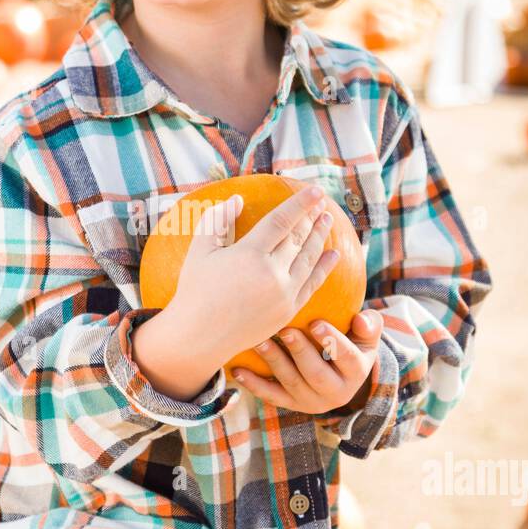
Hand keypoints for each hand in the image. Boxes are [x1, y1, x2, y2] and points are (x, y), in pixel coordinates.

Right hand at [162, 185, 339, 370]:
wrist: (199, 338)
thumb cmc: (195, 290)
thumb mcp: (200, 251)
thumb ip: (218, 220)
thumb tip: (238, 200)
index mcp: (249, 254)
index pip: (282, 220)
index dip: (300, 203)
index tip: (315, 191)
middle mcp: (271, 274)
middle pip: (299, 237)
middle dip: (312, 217)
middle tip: (320, 202)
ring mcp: (283, 294)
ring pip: (309, 258)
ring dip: (320, 236)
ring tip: (327, 219)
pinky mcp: (288, 311)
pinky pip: (312, 284)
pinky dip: (325, 267)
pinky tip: (333, 254)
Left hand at [229, 310, 383, 414]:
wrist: (340, 373)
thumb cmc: (352, 341)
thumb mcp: (366, 335)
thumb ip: (369, 325)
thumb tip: (360, 318)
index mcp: (357, 372)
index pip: (347, 358)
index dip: (331, 341)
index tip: (316, 322)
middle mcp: (336, 393)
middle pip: (317, 375)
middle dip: (300, 353)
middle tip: (285, 331)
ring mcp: (312, 402)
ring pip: (292, 385)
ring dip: (275, 363)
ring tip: (260, 342)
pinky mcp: (292, 405)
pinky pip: (272, 396)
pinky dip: (254, 385)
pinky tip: (238, 370)